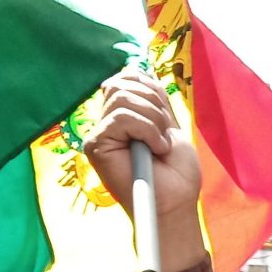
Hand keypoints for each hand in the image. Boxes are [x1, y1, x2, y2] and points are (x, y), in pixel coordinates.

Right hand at [86, 69, 203, 224]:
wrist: (176, 202)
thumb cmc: (176, 173)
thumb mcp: (168, 124)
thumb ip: (151, 98)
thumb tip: (134, 69)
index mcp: (123, 115)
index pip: (127, 77)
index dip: (151, 88)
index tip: (166, 118)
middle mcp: (107, 122)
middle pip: (121, 83)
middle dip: (153, 104)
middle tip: (164, 135)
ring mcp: (99, 133)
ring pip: (121, 97)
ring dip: (152, 119)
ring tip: (160, 145)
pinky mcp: (95, 145)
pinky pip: (120, 117)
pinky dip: (146, 130)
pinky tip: (154, 149)